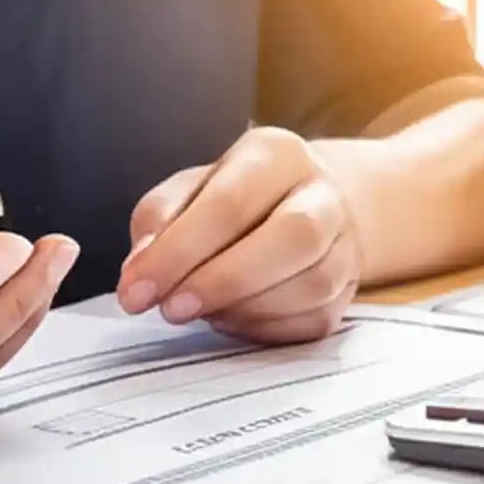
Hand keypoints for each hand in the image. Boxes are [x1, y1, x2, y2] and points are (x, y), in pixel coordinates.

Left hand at [117, 127, 361, 342]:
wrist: (309, 206)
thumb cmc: (236, 198)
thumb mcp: (190, 189)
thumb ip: (159, 221)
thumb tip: (140, 270)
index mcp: (277, 154)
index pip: (229, 203)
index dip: (177, 253)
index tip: (134, 292)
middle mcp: (322, 194)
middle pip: (291, 238)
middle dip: (222, 281)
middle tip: (172, 311)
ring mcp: (345, 244)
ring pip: (311, 285)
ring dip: (246, 309)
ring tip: (203, 312)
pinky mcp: (348, 291)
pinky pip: (315, 320)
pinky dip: (266, 329)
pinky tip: (233, 320)